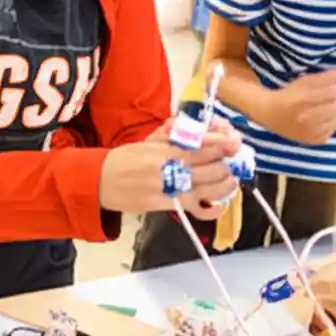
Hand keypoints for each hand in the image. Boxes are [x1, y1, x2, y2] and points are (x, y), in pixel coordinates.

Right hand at [101, 119, 241, 217]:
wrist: (100, 181)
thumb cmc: (125, 160)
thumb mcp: (147, 141)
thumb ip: (171, 133)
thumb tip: (197, 126)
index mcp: (165, 148)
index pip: (201, 144)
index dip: (222, 144)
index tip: (235, 142)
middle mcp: (170, 168)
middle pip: (210, 166)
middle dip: (227, 164)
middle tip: (234, 161)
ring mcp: (170, 188)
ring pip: (209, 188)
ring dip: (225, 184)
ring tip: (230, 179)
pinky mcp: (168, 205)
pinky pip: (197, 209)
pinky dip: (213, 209)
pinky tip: (220, 203)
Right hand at [264, 70, 335, 144]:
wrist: (270, 113)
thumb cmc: (288, 94)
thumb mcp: (304, 81)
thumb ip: (324, 77)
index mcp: (303, 99)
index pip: (333, 92)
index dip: (333, 87)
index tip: (326, 88)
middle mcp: (306, 117)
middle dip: (335, 101)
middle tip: (326, 99)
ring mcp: (309, 132)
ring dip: (333, 114)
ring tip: (324, 110)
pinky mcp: (310, 141)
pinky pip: (331, 133)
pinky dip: (328, 126)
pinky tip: (320, 121)